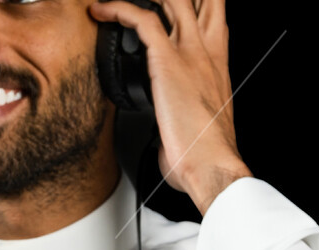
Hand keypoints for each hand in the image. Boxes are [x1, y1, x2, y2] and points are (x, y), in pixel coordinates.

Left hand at [89, 0, 250, 214]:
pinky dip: (118, 9)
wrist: (212, 165)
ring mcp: (190, 53)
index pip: (211, 13)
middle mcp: (207, 50)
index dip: (194, 3)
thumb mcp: (198, 117)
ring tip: (115, 2)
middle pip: (200, 0)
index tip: (169, 4)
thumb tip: (163, 116)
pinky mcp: (169, 61)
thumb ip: (183, 104)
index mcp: (216, 62)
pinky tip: (101, 10)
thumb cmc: (204, 151)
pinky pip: (143, 20)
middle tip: (150, 0)